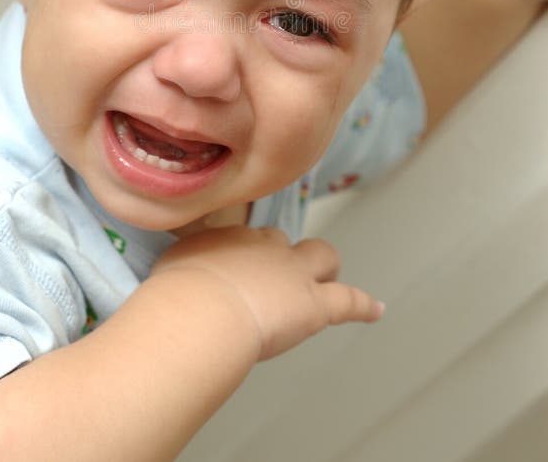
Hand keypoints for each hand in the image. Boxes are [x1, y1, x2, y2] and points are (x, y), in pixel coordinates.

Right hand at [151, 225, 383, 360]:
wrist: (201, 307)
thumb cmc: (176, 293)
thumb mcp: (172, 268)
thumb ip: (182, 269)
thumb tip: (176, 280)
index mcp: (229, 238)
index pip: (246, 239)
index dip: (246, 257)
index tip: (238, 273)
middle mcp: (265, 246)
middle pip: (283, 241)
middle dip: (283, 257)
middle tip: (272, 282)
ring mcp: (293, 272)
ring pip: (321, 256)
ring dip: (323, 270)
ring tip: (324, 284)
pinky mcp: (315, 303)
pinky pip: (348, 300)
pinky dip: (364, 306)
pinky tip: (377, 310)